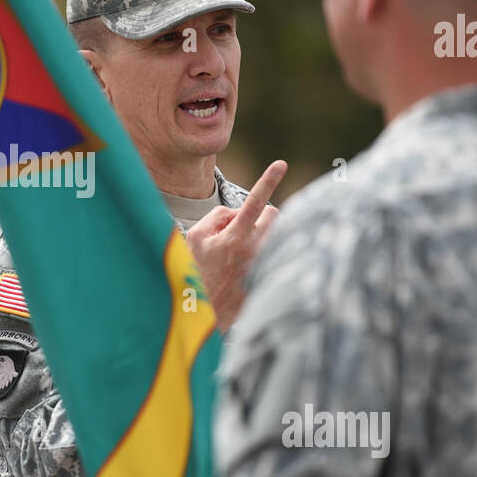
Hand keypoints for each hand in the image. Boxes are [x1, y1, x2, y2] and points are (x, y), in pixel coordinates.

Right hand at [185, 160, 285, 332]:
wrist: (203, 312)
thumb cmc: (196, 271)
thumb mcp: (196, 238)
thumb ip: (218, 216)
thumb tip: (238, 213)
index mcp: (235, 237)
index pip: (254, 202)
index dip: (268, 180)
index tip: (281, 164)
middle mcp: (255, 250)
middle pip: (275, 214)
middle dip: (262, 216)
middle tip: (243, 230)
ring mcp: (266, 264)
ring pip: (279, 232)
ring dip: (266, 232)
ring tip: (246, 249)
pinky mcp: (271, 275)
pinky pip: (277, 251)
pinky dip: (266, 252)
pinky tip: (249, 267)